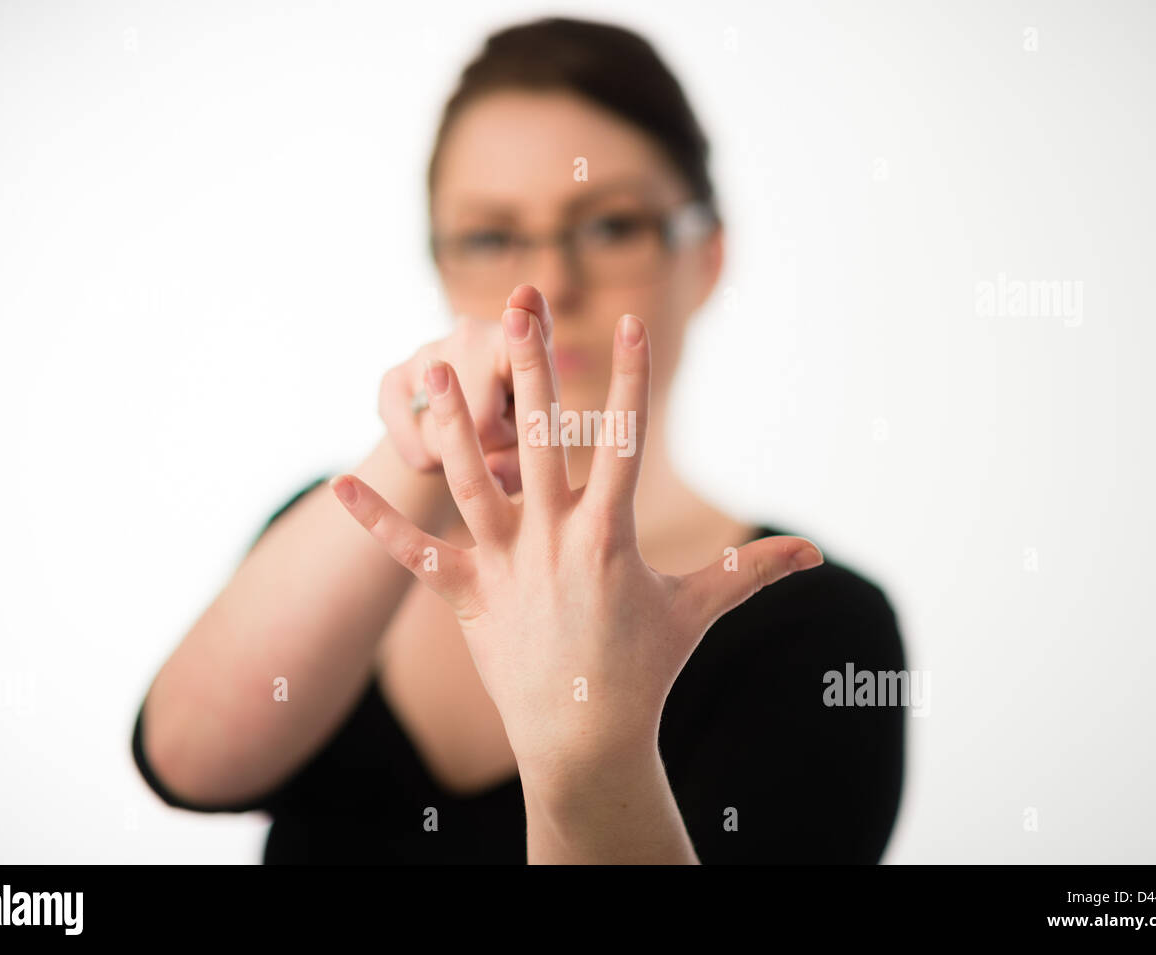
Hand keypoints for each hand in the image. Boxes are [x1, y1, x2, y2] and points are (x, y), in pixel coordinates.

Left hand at [333, 285, 822, 790]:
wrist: (586, 740)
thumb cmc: (647, 670)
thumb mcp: (700, 611)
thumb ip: (754, 570)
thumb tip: (817, 553)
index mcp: (610, 534)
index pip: (625, 441)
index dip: (628, 379)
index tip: (627, 324)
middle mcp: (553, 539)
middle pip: (539, 440)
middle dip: (529, 371)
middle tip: (515, 313)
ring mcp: (504, 566)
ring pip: (469, 480)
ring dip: (450, 424)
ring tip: (430, 369)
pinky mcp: (465, 595)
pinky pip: (414, 552)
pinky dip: (377, 520)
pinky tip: (338, 484)